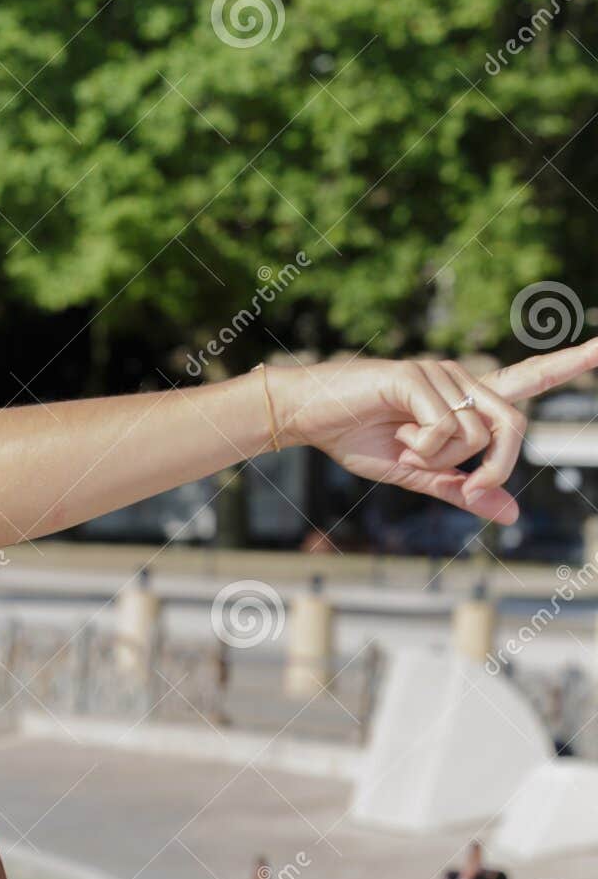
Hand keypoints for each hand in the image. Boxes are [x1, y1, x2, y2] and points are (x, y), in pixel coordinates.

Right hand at [268, 339, 597, 523]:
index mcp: (464, 399)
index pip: (528, 377)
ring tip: (405, 447)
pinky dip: (423, 448)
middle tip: (464, 490)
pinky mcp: (417, 377)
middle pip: (513, 424)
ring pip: (477, 432)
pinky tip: (397, 437)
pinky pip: (445, 427)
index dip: (569, 362)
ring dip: (440, 459)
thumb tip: (512, 516)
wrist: (309, 418)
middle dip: (497, 467)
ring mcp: (440, 374)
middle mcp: (460, 379)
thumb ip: (464, 490)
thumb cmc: (356, 438)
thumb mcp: (417, 474)